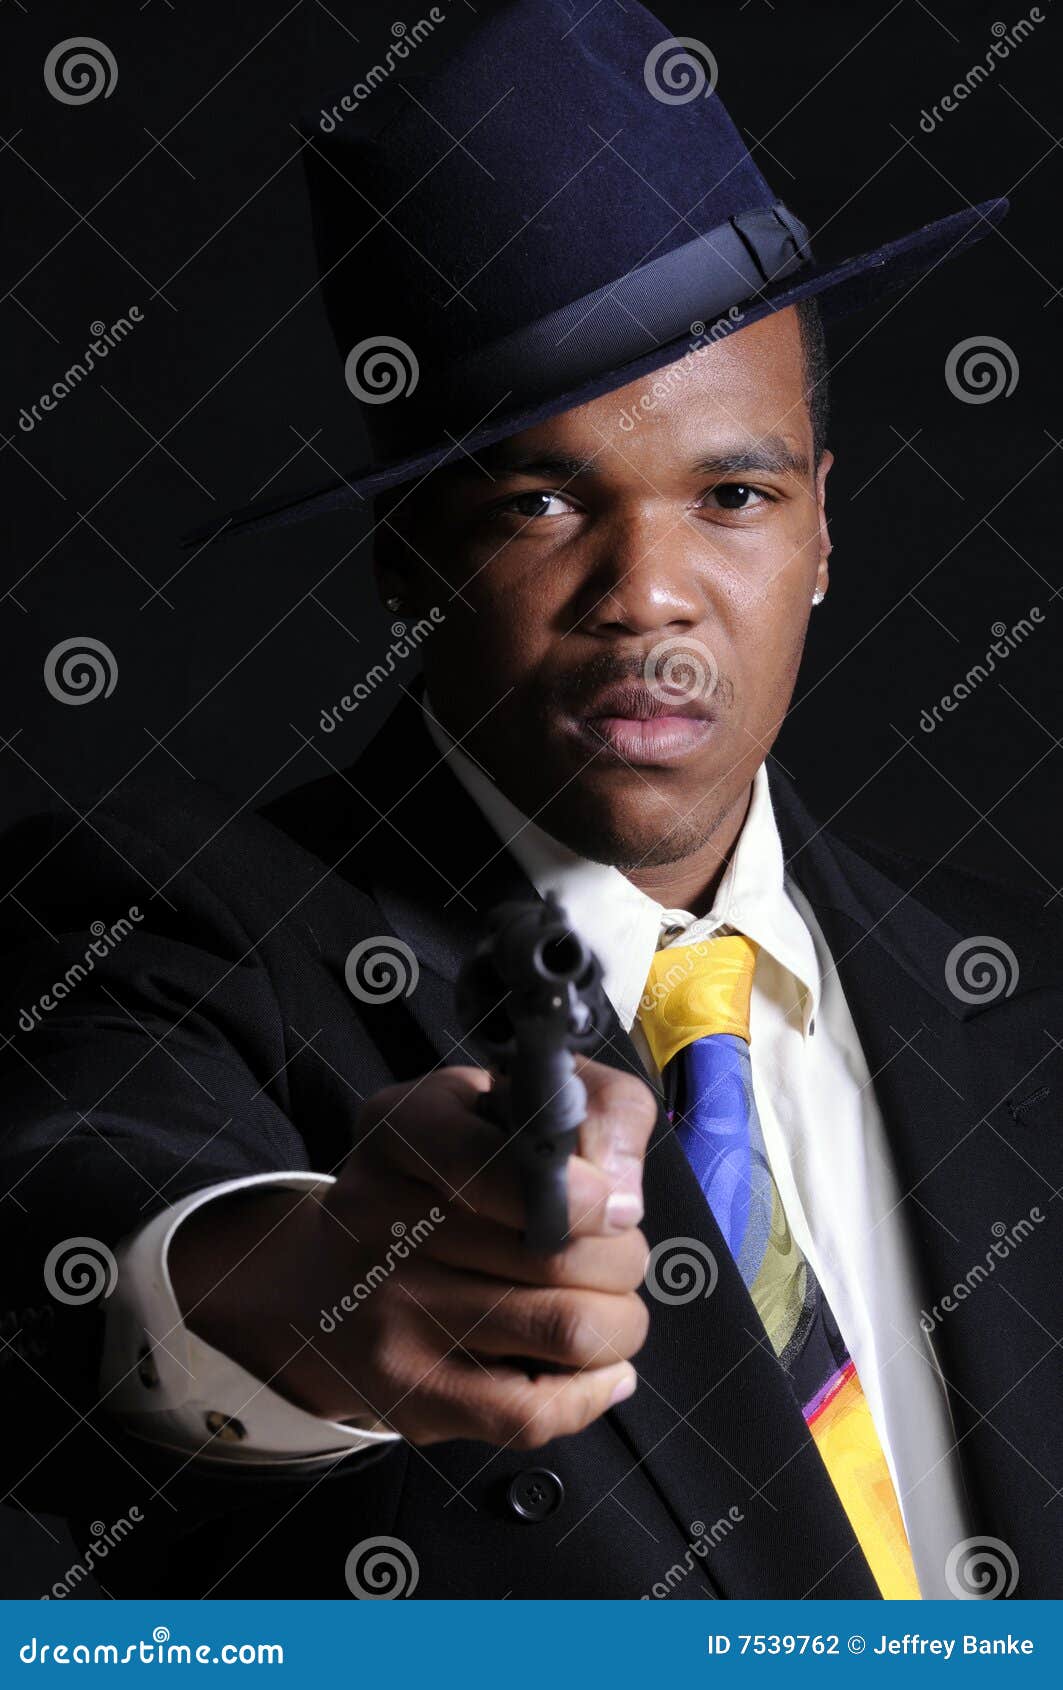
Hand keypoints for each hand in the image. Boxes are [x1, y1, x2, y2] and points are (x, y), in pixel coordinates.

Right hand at [170, 1057, 654, 1450]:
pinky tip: (602, 1369)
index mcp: (402, 1130)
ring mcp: (390, 1316)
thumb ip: (589, 1108)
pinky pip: (532, 1412)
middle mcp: (379, 1219)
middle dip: (622, 1258)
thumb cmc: (447, 1178)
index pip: (505, 1161)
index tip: (617, 1205)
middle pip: (560, 1255)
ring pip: (566, 1330)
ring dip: (620, 1322)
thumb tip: (625, 1197)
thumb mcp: (499, 1104)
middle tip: (617, 1253)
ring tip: (611, 1307)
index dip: (587, 1192)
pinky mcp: (409, 1397)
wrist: (326, 1283)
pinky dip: (593, 1393)